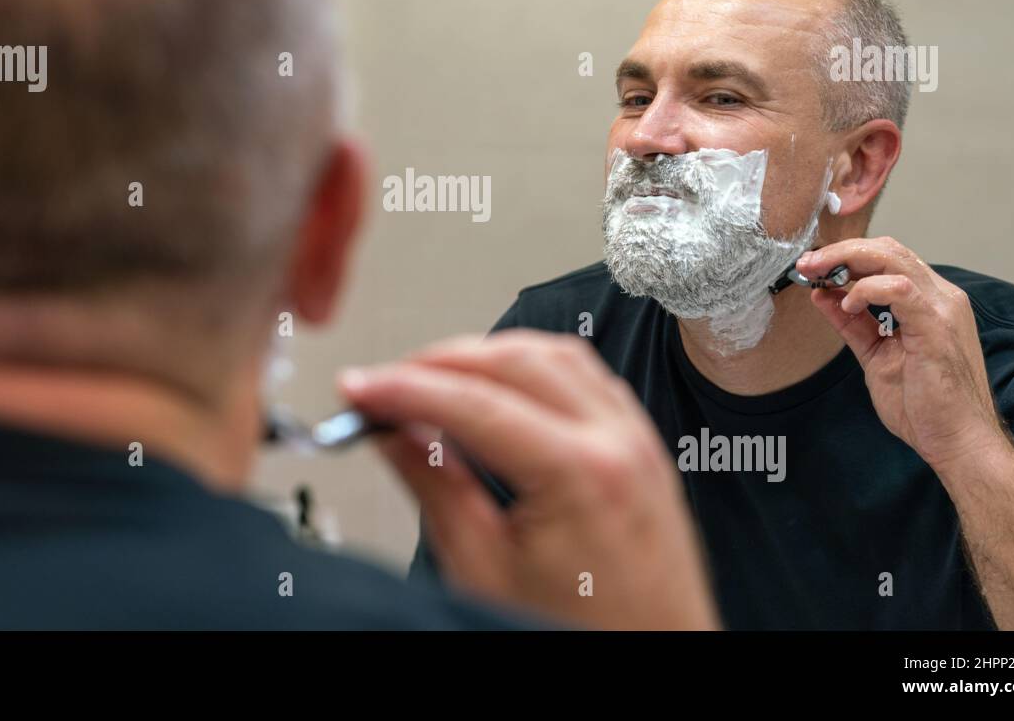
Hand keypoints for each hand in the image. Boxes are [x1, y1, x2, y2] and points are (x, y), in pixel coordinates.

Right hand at [337, 330, 718, 629]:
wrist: (653, 660)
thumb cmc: (582, 633)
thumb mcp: (485, 570)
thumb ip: (436, 487)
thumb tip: (393, 433)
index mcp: (582, 474)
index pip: (475, 403)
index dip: (405, 388)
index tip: (360, 389)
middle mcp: (620, 443)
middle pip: (516, 360)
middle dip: (440, 361)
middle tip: (385, 382)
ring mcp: (639, 439)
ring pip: (555, 354)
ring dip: (487, 354)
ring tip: (432, 379)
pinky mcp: (644, 446)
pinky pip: (586, 376)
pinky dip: (533, 367)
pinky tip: (499, 386)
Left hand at [798, 237, 1006, 468]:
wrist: (957, 441)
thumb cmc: (924, 406)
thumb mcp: (876, 355)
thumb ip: (853, 324)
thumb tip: (823, 296)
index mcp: (930, 302)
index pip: (888, 259)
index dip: (847, 256)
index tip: (812, 267)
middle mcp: (941, 298)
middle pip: (888, 250)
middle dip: (841, 251)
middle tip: (807, 265)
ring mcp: (942, 309)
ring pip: (893, 258)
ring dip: (847, 261)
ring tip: (819, 275)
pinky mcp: (937, 326)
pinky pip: (899, 289)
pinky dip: (867, 290)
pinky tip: (848, 304)